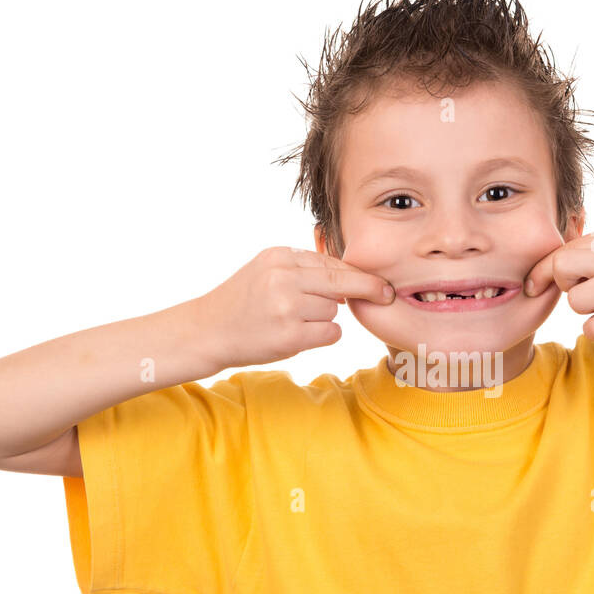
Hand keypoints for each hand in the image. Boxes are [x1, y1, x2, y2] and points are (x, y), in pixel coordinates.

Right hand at [194, 246, 393, 369]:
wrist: (206, 331)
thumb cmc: (241, 302)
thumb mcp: (265, 270)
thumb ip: (302, 268)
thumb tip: (349, 274)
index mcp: (279, 257)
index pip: (331, 262)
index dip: (358, 273)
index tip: (380, 281)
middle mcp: (284, 278)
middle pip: (342, 282)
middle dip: (368, 288)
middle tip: (387, 294)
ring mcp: (287, 307)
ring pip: (333, 310)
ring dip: (324, 318)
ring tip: (292, 321)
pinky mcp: (290, 336)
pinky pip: (330, 333)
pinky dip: (322, 336)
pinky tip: (297, 336)